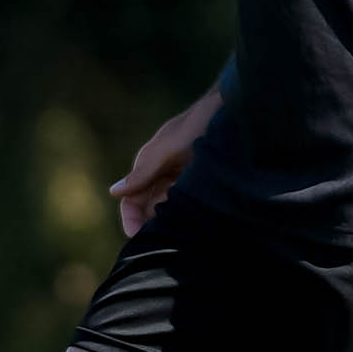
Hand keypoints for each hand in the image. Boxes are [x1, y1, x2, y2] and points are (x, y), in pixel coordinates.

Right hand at [109, 90, 222, 238]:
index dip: (132, 219)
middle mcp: (163, 174)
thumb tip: (114, 192)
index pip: (131, 199)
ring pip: (169, 209)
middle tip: (164, 240)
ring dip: (171, 221)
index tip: (139, 238)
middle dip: (152, 224)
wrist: (238, 111)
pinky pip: (189, 205)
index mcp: (149, 164)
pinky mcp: (202, 184)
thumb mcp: (168, 148)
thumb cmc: (200, 124)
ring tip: (181, 233)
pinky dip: (188, 215)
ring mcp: (183, 179)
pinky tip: (196, 223)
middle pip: (149, 208)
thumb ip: (143, 171)